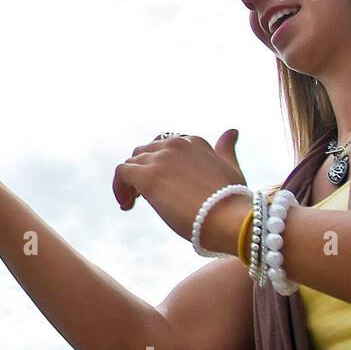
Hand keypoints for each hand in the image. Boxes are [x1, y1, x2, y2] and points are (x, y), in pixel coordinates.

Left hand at [112, 130, 250, 252]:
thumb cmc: (232, 200)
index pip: (164, 146)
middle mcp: (175, 144)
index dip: (159, 165)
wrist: (229, 218)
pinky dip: (118, 187)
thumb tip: (232, 131)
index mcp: (193, 142)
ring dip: (129, 182)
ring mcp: (160, 159)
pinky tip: (126, 204)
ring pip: (131, 162)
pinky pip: (121, 173)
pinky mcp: (147, 177)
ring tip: (132, 202)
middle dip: (142, 171)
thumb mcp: (231, 169)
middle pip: (145, 152)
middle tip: (143, 196)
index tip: (162, 184)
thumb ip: (226, 150)